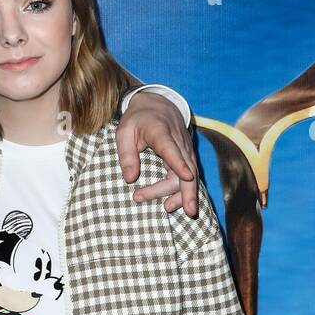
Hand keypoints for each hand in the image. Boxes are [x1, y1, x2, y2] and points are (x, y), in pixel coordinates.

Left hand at [115, 90, 197, 215]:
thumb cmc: (137, 120)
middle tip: (182, 210)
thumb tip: (130, 179)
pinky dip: (185, 191)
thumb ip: (126, 154)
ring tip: (167, 208)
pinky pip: (190, 175)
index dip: (179, 163)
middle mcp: (178, 141)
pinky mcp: (187, 156)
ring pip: (190, 174)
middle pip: (186, 167)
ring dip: (182, 194)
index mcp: (161, 132)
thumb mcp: (124, 131)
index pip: (172, 149)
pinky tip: (174, 203)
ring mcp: (186, 149)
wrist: (158, 104)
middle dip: (187, 190)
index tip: (187, 177)